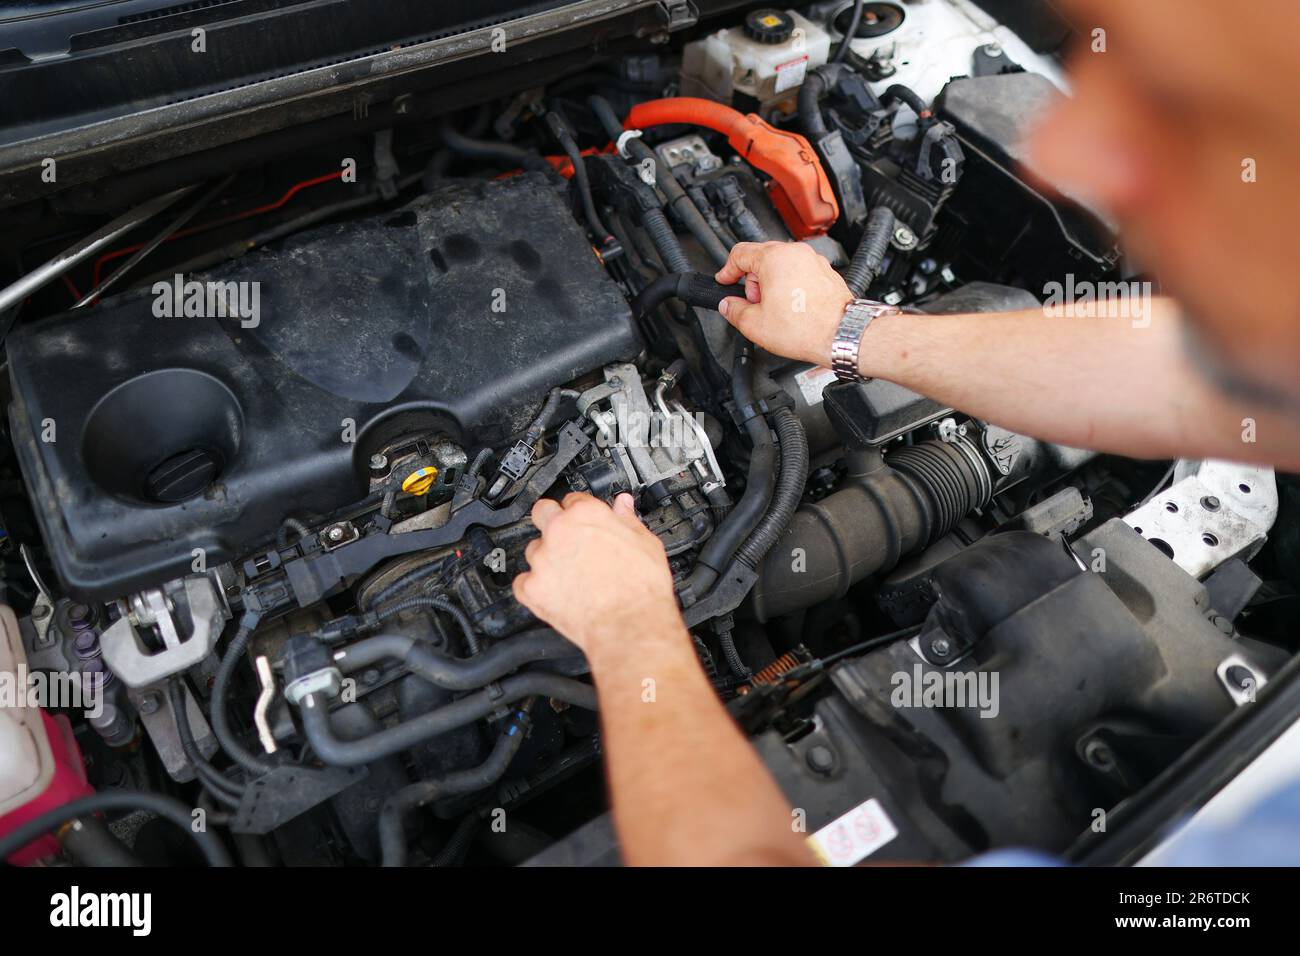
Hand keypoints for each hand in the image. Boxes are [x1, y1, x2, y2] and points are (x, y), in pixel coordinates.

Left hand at [513, 492, 687, 660]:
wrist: (629, 625)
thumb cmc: (640, 588)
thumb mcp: (646, 542)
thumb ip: (627, 519)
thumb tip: (622, 505)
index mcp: (586, 514)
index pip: (573, 499)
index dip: (580, 511)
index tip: (585, 522)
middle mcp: (559, 532)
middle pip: (542, 512)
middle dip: (552, 521)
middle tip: (568, 539)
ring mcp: (542, 560)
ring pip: (533, 550)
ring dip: (546, 558)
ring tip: (569, 575)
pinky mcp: (532, 588)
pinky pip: (523, 582)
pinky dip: (535, 588)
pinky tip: (555, 593)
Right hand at [715, 240, 851, 366]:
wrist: (840, 334)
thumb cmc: (805, 327)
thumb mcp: (754, 324)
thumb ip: (733, 310)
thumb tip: (728, 305)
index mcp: (774, 258)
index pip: (739, 253)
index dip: (727, 270)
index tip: (724, 281)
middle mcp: (795, 253)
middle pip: (761, 258)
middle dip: (751, 281)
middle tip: (753, 304)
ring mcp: (813, 261)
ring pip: (781, 265)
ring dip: (771, 284)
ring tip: (774, 310)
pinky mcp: (825, 272)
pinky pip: (799, 272)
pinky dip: (790, 286)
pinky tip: (791, 308)